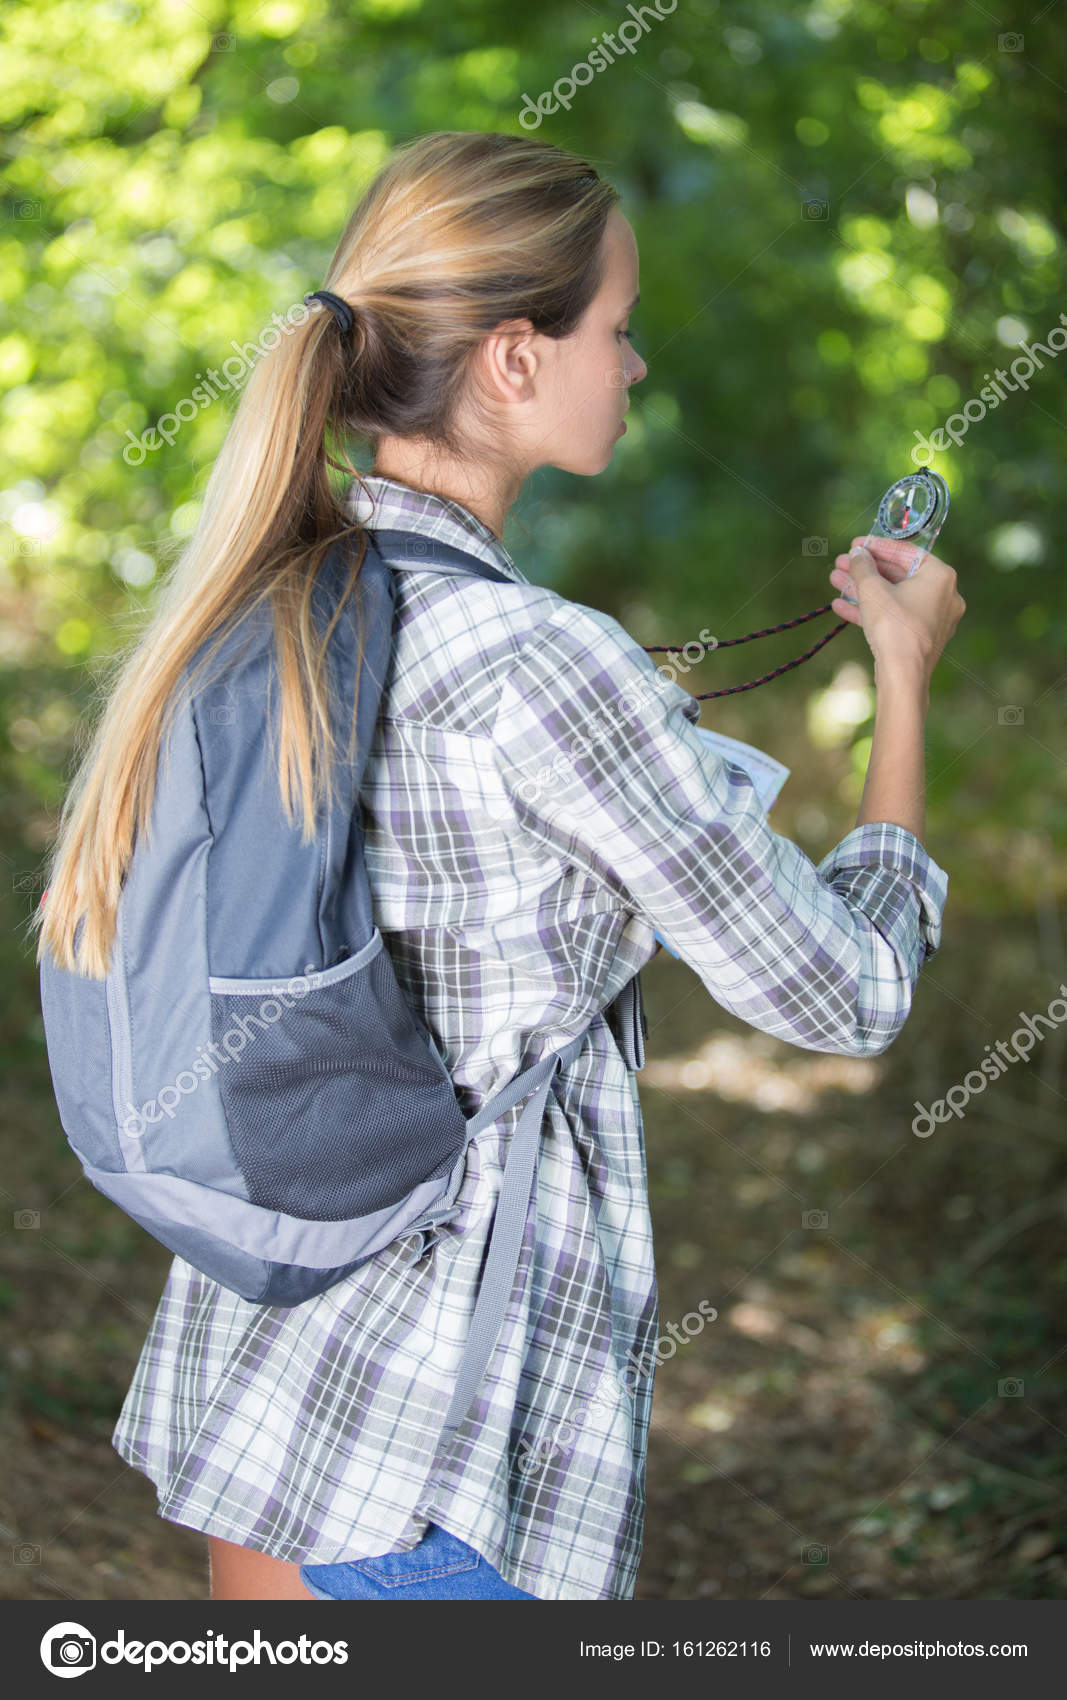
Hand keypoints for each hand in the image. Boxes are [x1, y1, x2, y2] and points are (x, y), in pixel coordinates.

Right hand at [827, 534, 965, 685]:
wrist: (903, 675)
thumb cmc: (894, 627)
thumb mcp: (873, 589)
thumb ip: (863, 566)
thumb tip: (857, 553)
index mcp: (940, 576)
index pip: (906, 552)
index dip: (877, 546)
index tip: (856, 544)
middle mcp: (943, 595)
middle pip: (898, 575)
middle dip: (866, 570)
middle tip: (842, 563)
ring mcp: (933, 618)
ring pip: (893, 597)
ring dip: (863, 589)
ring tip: (835, 580)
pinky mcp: (921, 637)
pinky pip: (895, 616)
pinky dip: (872, 610)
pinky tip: (841, 606)